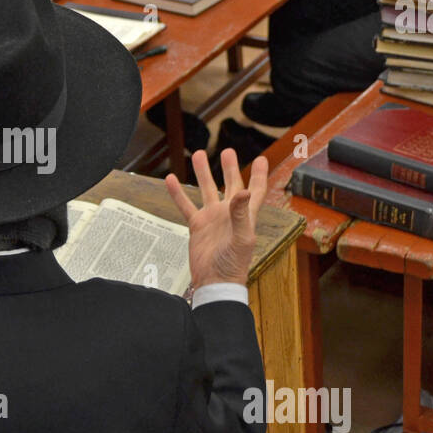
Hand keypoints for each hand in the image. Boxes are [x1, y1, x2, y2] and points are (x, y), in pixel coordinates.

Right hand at [165, 149, 267, 288]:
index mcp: (245, 215)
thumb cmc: (233, 264)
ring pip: (207, 190)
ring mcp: (212, 218)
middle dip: (230, 168)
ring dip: (203, 173)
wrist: (214, 281)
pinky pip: (186, 205)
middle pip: (231, 184)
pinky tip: (170, 180)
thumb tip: (243, 191)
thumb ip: (240, 214)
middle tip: (227, 151)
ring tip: (198, 155)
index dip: (259, 175)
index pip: (256, 191)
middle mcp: (229, 213)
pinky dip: (178, 193)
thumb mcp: (242, 238)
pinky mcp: (197, 226)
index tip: (262, 159)